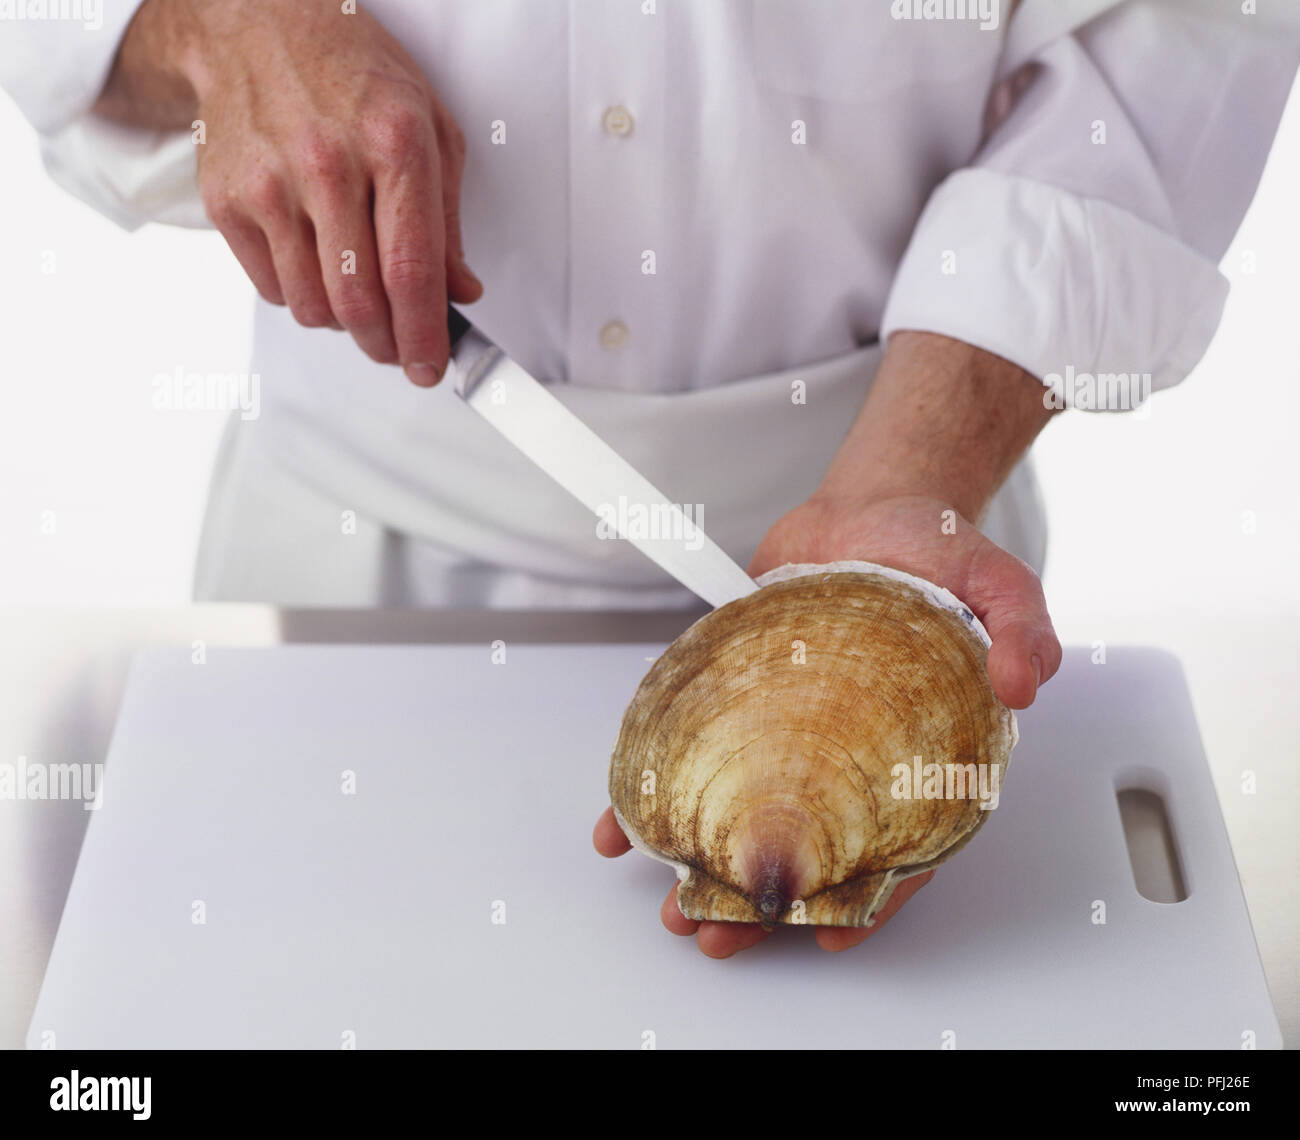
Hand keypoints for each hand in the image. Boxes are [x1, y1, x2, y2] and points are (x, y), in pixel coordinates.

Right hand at [98, 0, 481, 384]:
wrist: (256, 23)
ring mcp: (269, 184)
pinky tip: (318, 265)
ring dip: (345, 326)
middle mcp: (327, 164)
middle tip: (400, 351)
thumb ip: (448, 220)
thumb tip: (460, 292)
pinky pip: (273, 289)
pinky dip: (303, 297)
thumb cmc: (353, 74)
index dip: (425, 335)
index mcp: (392, 144)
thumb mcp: (430, 128)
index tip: (431, 367)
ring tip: (361, 301)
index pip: (411, 271)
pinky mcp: (226, 200)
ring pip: (313, 308)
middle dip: (388, 346)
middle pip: (360, 303)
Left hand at [594, 491, 1060, 957]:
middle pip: (809, 847)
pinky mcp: (743, 696)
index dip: (868, 900)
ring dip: (707, 865)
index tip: (829, 935)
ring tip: (671, 903)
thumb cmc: (938, 553)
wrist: (873, 505)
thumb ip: (1022, 630)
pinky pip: (700, 751)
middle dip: (763, 899)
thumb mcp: (999, 583)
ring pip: (748, 816)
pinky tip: (622, 823)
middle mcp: (852, 753)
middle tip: (719, 929)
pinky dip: (659, 787)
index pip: (897, 845)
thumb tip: (1022, 683)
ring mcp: (793, 731)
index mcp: (919, 752)